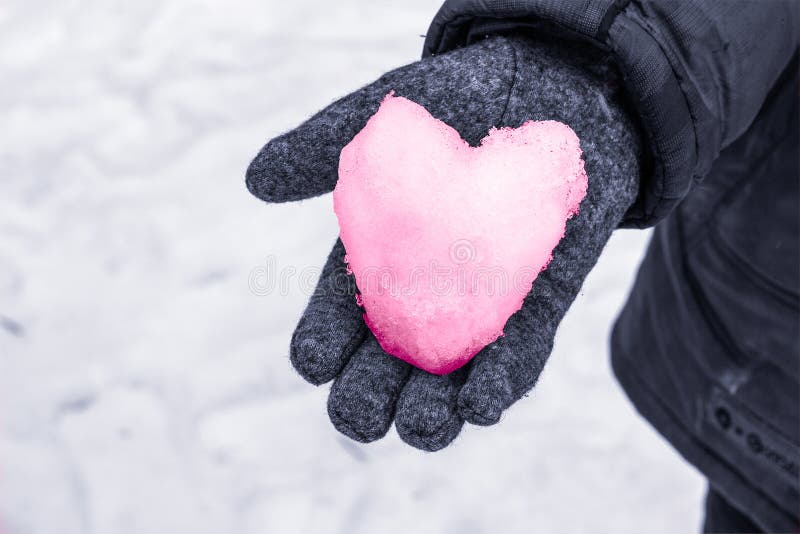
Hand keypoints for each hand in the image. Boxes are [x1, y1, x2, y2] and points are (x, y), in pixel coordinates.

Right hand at [246, 34, 641, 450]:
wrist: (551, 81)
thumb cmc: (457, 97)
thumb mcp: (383, 115)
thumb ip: (322, 146)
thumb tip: (255, 181)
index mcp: (375, 258)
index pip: (337, 315)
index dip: (321, 343)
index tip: (313, 361)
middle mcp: (423, 290)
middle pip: (386, 363)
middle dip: (368, 398)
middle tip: (361, 417)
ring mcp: (481, 301)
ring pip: (450, 376)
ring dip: (433, 412)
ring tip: (420, 429)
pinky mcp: (539, 299)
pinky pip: (520, 350)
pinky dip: (502, 381)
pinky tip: (482, 405)